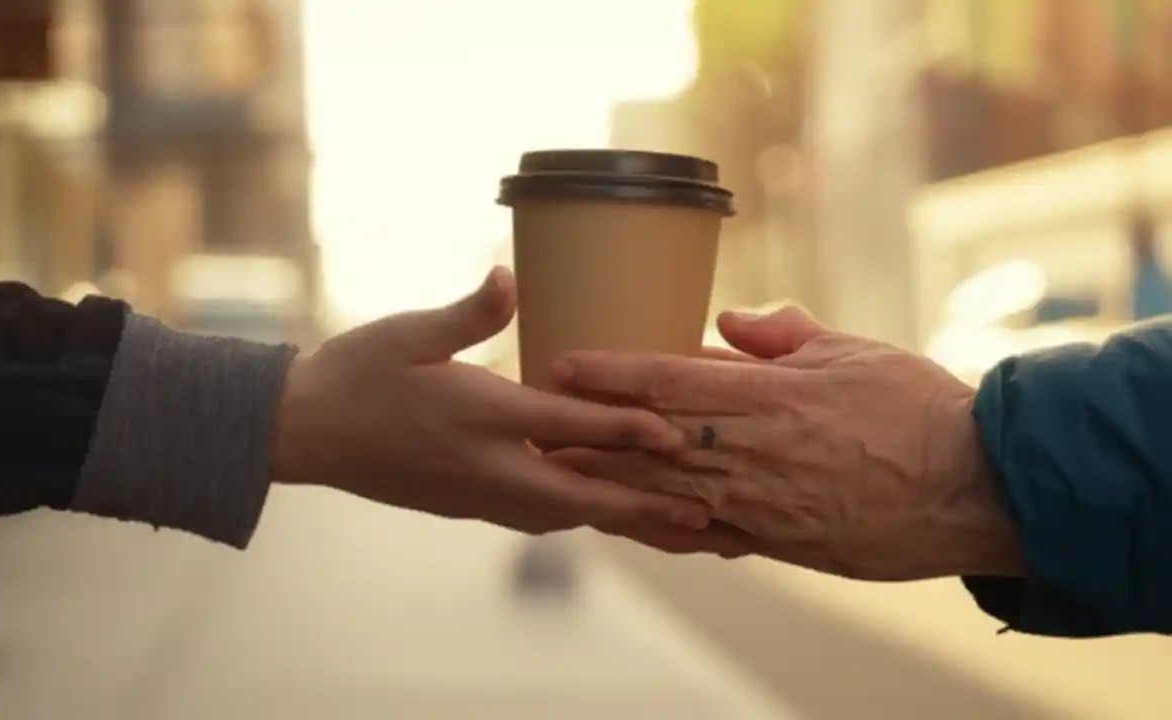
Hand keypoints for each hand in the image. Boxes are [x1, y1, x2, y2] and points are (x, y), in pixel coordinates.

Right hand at [268, 267, 711, 537]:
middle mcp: (484, 466)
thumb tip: (509, 275)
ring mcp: (473, 494)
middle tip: (697, 517)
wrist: (300, 432)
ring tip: (659, 519)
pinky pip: (531, 519)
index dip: (624, 430)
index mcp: (478, 416)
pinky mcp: (461, 505)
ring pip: (558, 516)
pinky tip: (589, 507)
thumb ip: (468, 311)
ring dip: (610, 517)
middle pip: (578, 498)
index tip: (675, 437)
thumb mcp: (408, 331)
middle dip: (639, 507)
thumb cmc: (353, 374)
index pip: (567, 428)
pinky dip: (572, 516)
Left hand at [553, 307, 1025, 580]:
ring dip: (607, 481)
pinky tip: (628, 522)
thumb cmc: (919, 409)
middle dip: (587, 430)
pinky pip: (706, 534)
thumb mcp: (854, 351)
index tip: (560, 363)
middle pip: (649, 437)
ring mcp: (761, 500)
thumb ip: (784, 337)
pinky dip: (662, 527)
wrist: (976, 487)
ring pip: (664, 490)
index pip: (667, 376)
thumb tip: (728, 323)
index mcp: (769, 394)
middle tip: (534, 422)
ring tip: (558, 472)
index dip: (608, 371)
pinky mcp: (778, 541)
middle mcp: (754, 448)